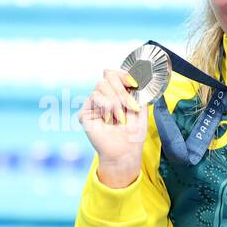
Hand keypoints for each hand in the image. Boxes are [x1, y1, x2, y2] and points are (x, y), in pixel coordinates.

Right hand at [78, 68, 146, 187]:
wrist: (125, 152)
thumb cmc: (134, 134)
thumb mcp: (141, 110)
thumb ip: (137, 93)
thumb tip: (135, 75)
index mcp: (116, 94)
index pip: (115, 74)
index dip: (123, 74)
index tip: (134, 83)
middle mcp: (104, 97)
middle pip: (107, 76)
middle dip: (122, 90)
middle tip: (130, 106)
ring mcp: (93, 104)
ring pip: (101, 85)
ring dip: (115, 101)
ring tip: (121, 117)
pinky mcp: (85, 112)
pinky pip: (94, 97)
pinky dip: (106, 106)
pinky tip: (110, 119)